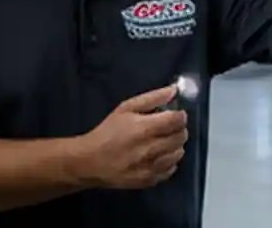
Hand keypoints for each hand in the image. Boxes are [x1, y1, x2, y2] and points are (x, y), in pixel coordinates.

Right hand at [72, 85, 188, 189]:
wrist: (90, 161)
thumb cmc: (108, 131)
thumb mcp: (126, 108)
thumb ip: (152, 98)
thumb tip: (173, 90)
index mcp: (145, 128)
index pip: (177, 120)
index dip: (180, 115)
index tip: (175, 114)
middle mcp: (151, 149)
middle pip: (181, 137)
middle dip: (179, 129)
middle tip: (169, 127)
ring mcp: (151, 167)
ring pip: (178, 154)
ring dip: (175, 145)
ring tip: (163, 141)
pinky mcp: (149, 180)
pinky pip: (170, 170)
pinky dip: (169, 161)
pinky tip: (159, 156)